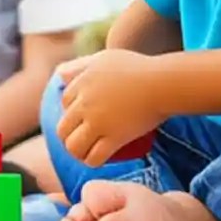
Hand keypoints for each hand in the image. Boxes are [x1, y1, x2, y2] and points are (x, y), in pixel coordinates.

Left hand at [56, 49, 165, 166]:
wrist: (162, 82)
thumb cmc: (137, 68)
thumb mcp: (102, 59)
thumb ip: (78, 66)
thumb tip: (59, 78)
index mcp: (81, 84)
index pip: (64, 103)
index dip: (71, 112)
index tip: (82, 117)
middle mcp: (84, 104)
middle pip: (63, 128)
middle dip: (67, 137)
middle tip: (78, 140)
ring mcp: (98, 122)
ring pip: (74, 146)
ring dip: (76, 152)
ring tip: (84, 154)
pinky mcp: (114, 137)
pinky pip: (94, 156)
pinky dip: (92, 161)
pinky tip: (96, 161)